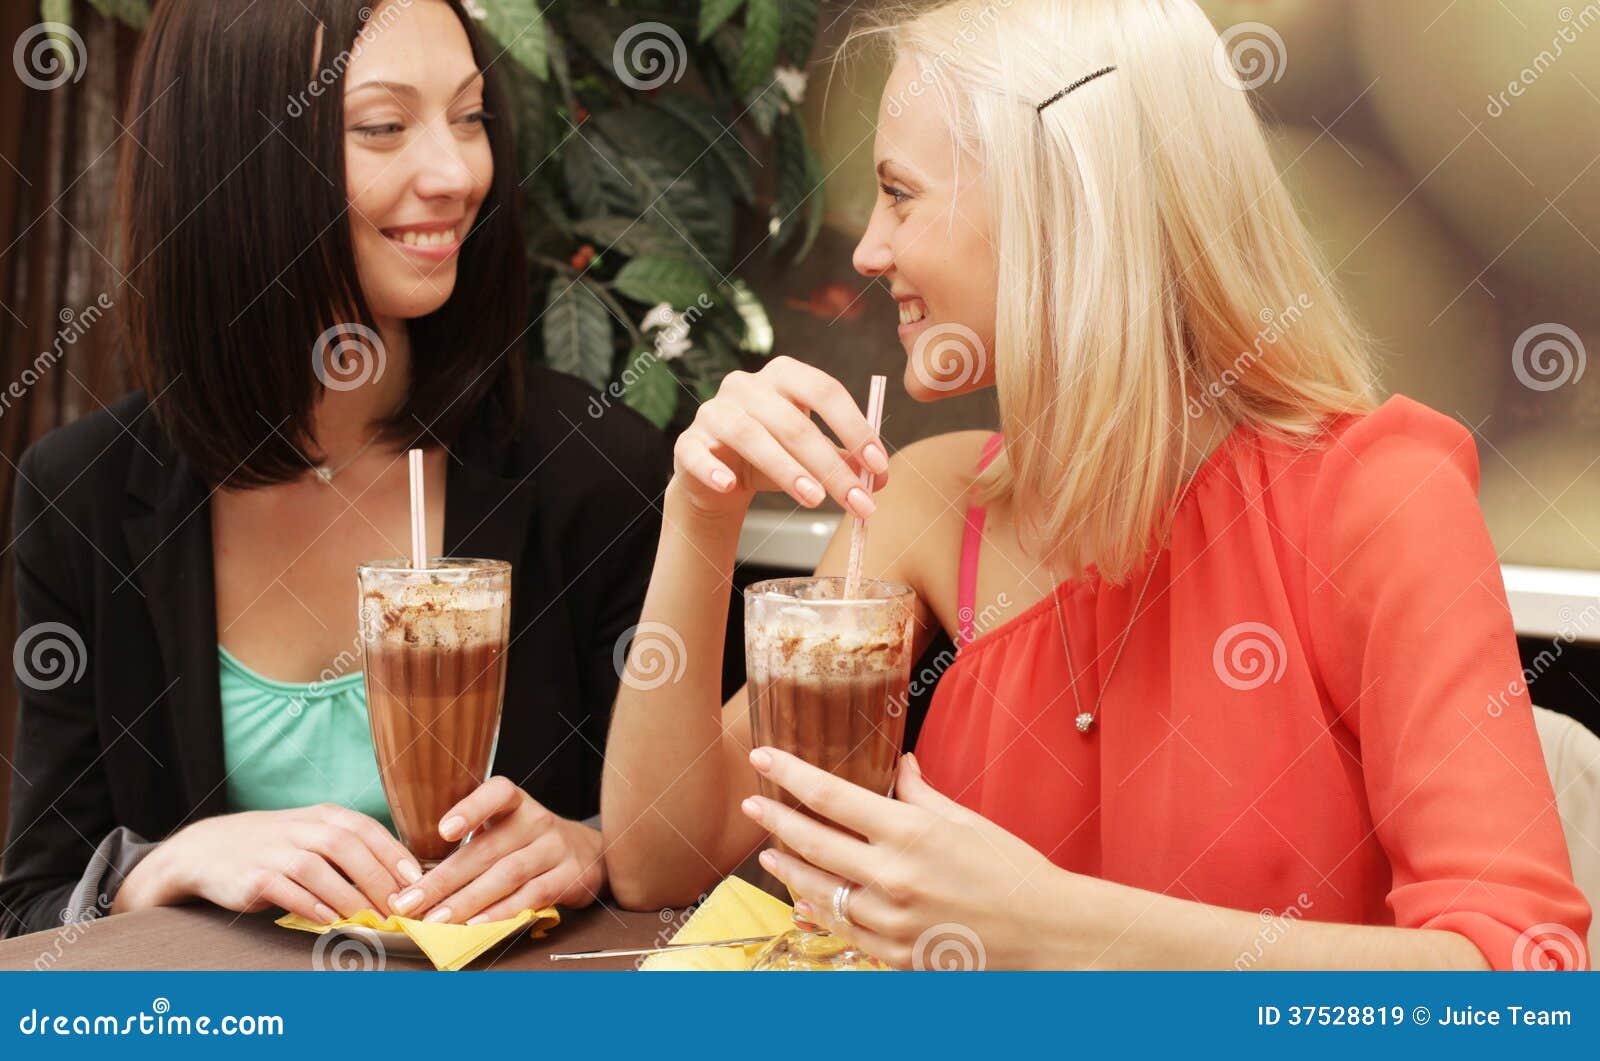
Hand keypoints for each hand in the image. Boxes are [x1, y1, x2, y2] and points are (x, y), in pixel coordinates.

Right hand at [117, 805, 421, 923]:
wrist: (208, 850)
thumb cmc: (276, 846)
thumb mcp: (314, 834)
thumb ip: (352, 850)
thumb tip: (399, 878)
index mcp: (323, 815)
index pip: (367, 830)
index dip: (394, 855)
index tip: (417, 882)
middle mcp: (301, 828)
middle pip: (348, 848)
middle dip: (379, 880)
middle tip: (400, 909)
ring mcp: (276, 851)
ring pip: (320, 870)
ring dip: (350, 897)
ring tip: (372, 920)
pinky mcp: (254, 876)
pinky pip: (287, 890)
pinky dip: (311, 905)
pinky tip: (330, 920)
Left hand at [391, 776, 604, 923]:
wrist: (589, 853)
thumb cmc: (527, 844)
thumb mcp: (504, 830)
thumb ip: (470, 845)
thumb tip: (413, 882)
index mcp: (515, 803)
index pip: (497, 793)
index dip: (471, 808)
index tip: (443, 830)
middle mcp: (538, 820)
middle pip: (488, 849)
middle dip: (445, 879)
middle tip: (410, 903)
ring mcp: (557, 848)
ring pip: (508, 874)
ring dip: (468, 900)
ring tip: (437, 920)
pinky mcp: (572, 876)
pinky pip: (533, 896)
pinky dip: (502, 912)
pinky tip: (477, 925)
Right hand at [670, 355, 889, 520]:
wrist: (718, 476)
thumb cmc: (771, 456)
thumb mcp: (811, 456)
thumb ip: (844, 460)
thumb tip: (878, 479)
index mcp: (784, 376)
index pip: (825, 390)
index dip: (854, 427)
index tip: (878, 465)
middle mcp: (746, 385)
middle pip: (794, 421)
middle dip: (830, 465)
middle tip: (856, 501)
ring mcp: (714, 411)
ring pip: (752, 436)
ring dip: (786, 470)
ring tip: (814, 500)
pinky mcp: (688, 442)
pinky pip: (698, 453)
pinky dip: (714, 469)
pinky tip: (730, 486)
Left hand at [740, 748, 1098, 969]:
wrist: (1047, 935)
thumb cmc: (1013, 870)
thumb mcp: (966, 821)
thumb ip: (922, 793)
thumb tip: (900, 765)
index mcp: (910, 833)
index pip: (830, 796)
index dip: (789, 774)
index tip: (763, 757)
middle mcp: (892, 877)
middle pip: (811, 843)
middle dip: (775, 820)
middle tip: (752, 805)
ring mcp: (889, 921)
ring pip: (818, 891)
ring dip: (789, 869)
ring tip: (770, 853)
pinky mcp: (894, 956)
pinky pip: (843, 930)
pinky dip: (819, 911)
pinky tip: (806, 898)